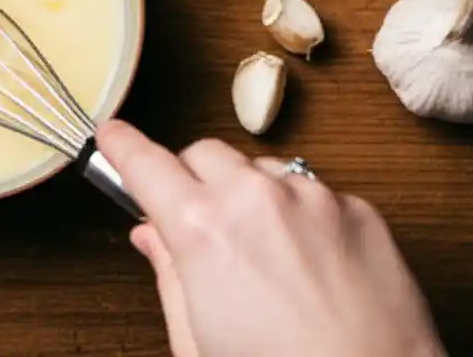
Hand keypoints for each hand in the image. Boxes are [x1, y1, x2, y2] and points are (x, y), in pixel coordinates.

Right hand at [97, 122, 444, 356]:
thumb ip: (169, 275)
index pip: (145, 162)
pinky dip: (301, 215)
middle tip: (194, 221)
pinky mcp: (359, 209)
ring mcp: (314, 197)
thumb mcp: (197, 341)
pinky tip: (308, 266)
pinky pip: (314, 192)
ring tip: (263, 255)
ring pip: (262, 169)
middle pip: (203, 153)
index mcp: (202, 228)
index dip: (122, 146)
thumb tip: (151, 236)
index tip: (113, 137)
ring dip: (249, 195)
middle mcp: (257, 197)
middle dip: (191, 178)